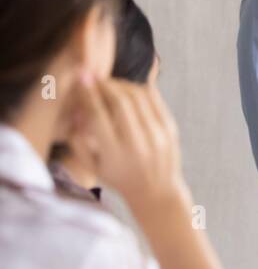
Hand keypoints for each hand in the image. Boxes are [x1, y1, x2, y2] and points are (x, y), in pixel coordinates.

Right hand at [68, 74, 187, 213]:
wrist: (156, 191)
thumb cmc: (118, 177)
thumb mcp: (91, 166)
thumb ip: (78, 140)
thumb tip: (75, 110)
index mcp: (115, 154)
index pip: (98, 116)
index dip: (88, 94)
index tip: (80, 79)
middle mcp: (138, 144)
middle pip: (119, 102)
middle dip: (104, 85)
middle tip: (94, 77)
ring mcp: (158, 135)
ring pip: (138, 97)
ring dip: (121, 84)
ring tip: (109, 84)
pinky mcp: (171, 129)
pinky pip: (154, 99)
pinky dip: (138, 89)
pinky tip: (127, 88)